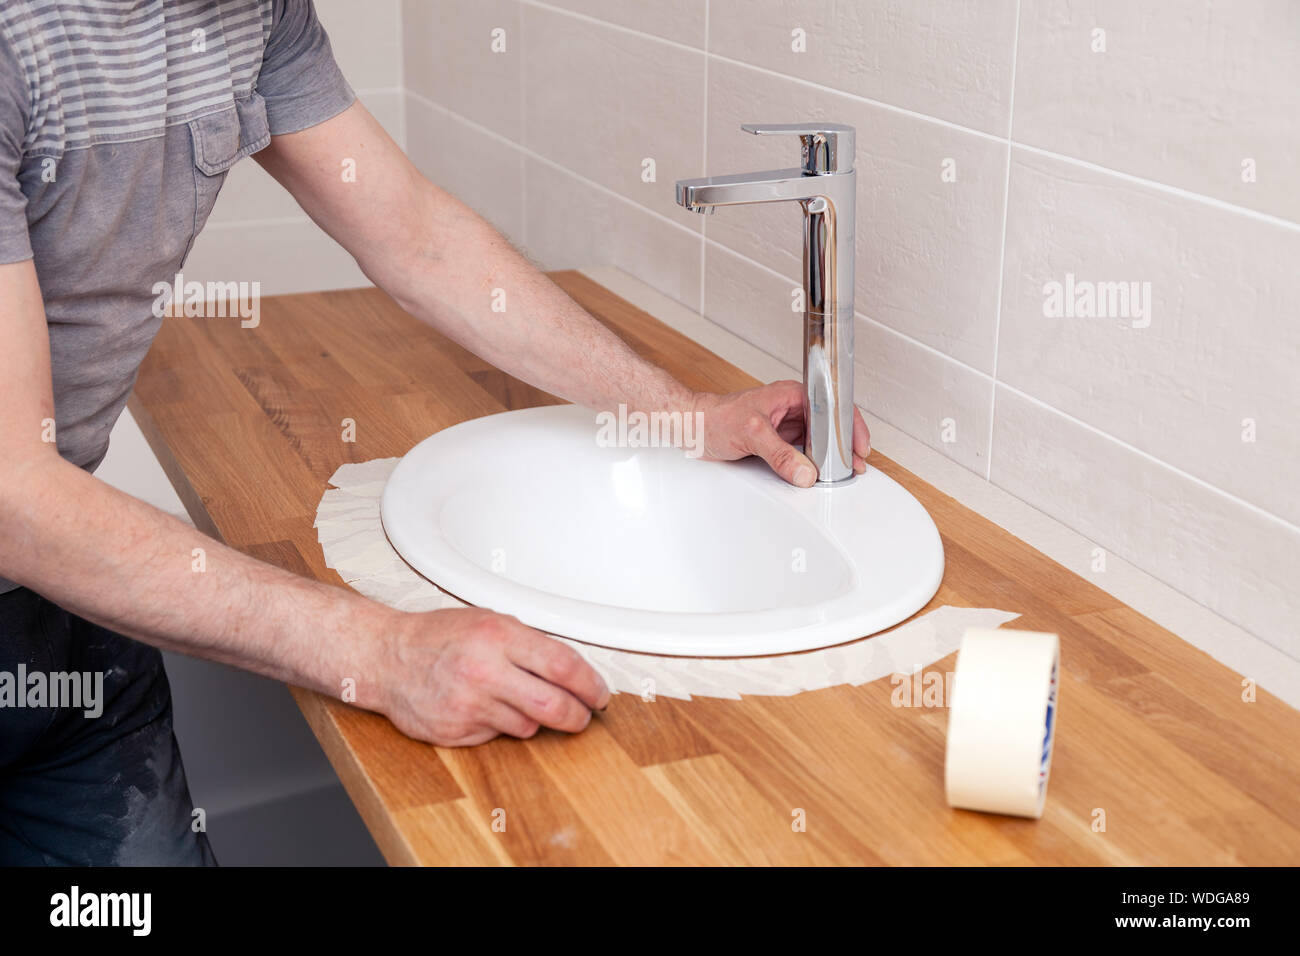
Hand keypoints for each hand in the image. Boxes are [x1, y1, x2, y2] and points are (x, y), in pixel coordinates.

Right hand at [375, 608, 610, 746]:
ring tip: (512, 698)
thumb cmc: (439, 637)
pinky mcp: (456, 731)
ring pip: (528, 725)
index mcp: (499, 636)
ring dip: (533, 717)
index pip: (564, 666)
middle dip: (577, 715)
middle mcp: (485, 671)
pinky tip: (482, 706)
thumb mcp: (489, 621)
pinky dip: (500, 725)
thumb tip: (574, 671)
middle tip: (583, 715)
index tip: (600, 695)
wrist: (387, 657)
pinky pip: (498, 736)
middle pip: (554, 705)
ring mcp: (469, 704)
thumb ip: (529, 644)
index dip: (591, 685)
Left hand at [691, 381, 870, 486]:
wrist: (693, 427)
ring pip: (817, 441)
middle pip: (829, 426)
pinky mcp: (777, 442)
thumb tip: (804, 472)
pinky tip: (815, 474)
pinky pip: (801, 452)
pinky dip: (810, 464)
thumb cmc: (715, 417)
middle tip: (853, 465)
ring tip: (838, 472)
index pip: (832, 406)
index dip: (850, 426)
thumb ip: (779, 454)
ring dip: (827, 457)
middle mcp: (792, 408)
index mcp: (792, 394)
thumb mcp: (752, 433)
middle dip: (843, 446)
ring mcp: (785, 426)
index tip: (859, 446)